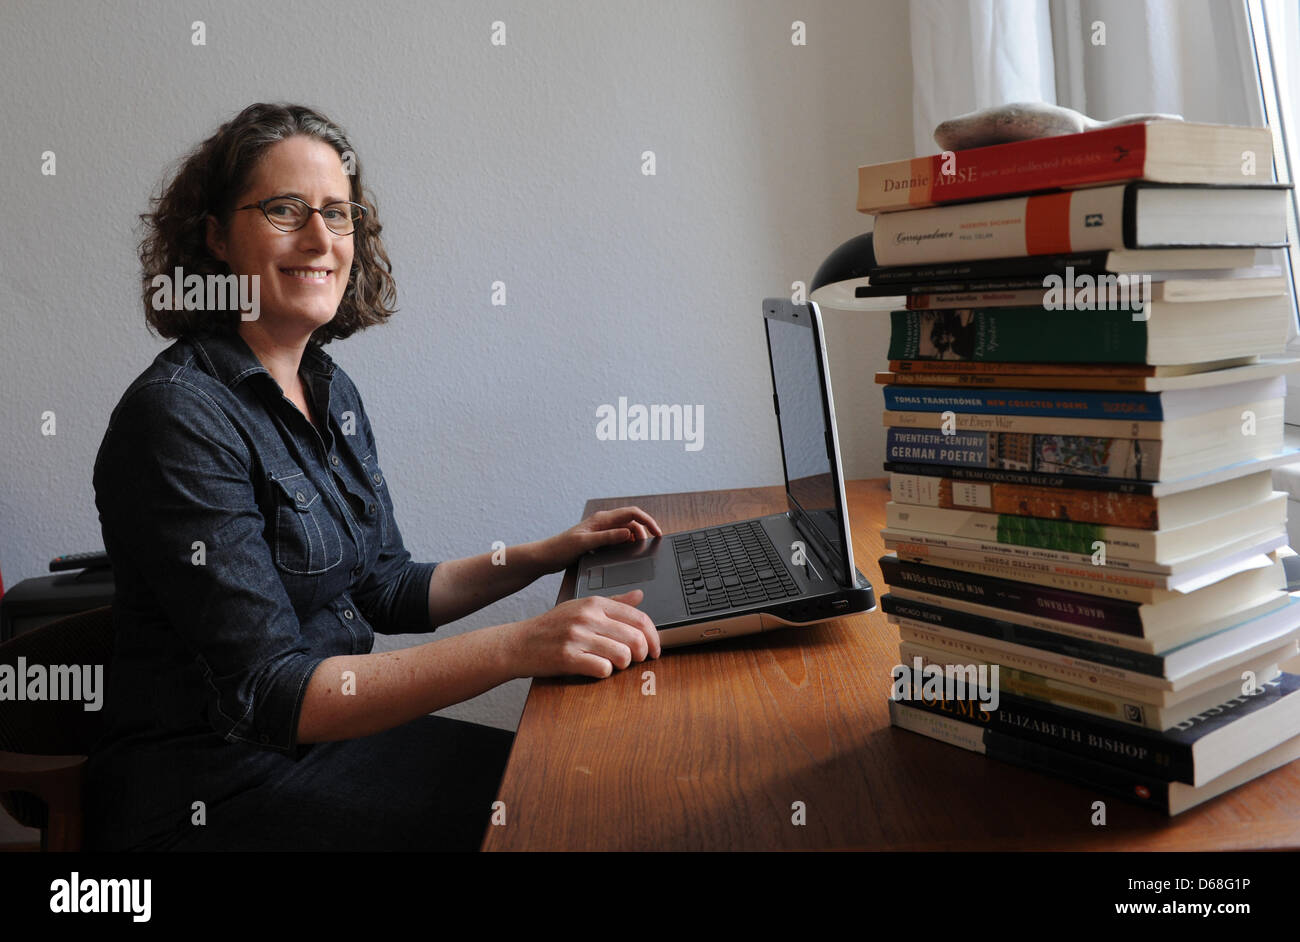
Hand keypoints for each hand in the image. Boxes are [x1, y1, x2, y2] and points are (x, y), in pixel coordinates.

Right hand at [502, 589, 659, 678]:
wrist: (518, 643)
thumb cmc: (551, 627)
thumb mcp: (581, 607)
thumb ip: (612, 603)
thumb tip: (639, 596)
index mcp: (594, 603)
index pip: (638, 618)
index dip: (654, 637)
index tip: (655, 649)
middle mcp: (587, 617)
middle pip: (635, 638)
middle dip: (642, 654)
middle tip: (637, 660)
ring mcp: (577, 637)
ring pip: (622, 655)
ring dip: (623, 665)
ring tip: (615, 664)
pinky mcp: (568, 657)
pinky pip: (602, 669)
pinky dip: (605, 673)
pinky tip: (596, 669)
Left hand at [539, 506, 663, 573]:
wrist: (546, 557)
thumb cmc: (561, 548)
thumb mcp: (586, 543)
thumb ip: (607, 537)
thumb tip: (627, 534)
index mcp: (602, 519)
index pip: (632, 513)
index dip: (648, 521)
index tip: (657, 532)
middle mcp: (603, 522)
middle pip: (632, 521)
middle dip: (644, 531)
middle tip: (650, 545)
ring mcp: (601, 530)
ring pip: (626, 530)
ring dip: (635, 538)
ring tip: (639, 550)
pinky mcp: (598, 540)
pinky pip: (618, 538)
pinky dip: (626, 544)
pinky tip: (626, 553)